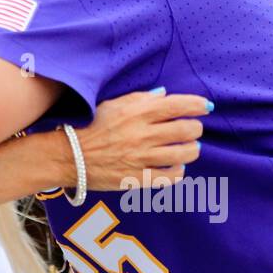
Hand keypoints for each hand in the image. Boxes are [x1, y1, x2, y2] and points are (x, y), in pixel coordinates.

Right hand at [72, 89, 207, 190]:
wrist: (68, 155)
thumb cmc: (90, 127)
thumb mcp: (112, 105)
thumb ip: (140, 99)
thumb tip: (165, 95)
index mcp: (137, 112)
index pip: (178, 105)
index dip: (197, 105)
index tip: (205, 107)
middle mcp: (143, 134)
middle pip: (187, 130)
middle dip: (195, 128)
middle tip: (193, 129)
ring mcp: (141, 158)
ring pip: (184, 154)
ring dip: (191, 150)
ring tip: (188, 148)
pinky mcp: (138, 178)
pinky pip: (170, 177)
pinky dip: (178, 171)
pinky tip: (176, 167)